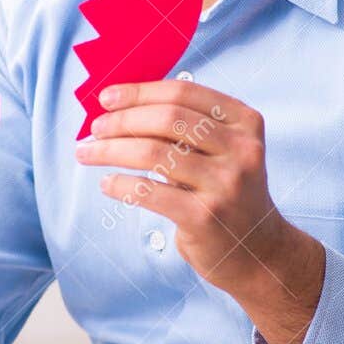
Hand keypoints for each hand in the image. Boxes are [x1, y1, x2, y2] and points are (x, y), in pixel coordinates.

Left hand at [76, 79, 322, 343]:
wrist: (257, 252)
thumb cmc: (226, 193)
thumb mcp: (223, 151)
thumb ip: (187, 126)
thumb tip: (121, 105)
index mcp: (245, 122)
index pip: (183, 93)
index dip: (139, 92)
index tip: (107, 98)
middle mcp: (241, 150)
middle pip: (167, 119)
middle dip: (122, 120)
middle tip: (95, 128)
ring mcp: (225, 184)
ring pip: (153, 153)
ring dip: (110, 149)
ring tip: (86, 152)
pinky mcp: (205, 217)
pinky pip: (149, 192)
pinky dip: (120, 184)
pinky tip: (106, 183)